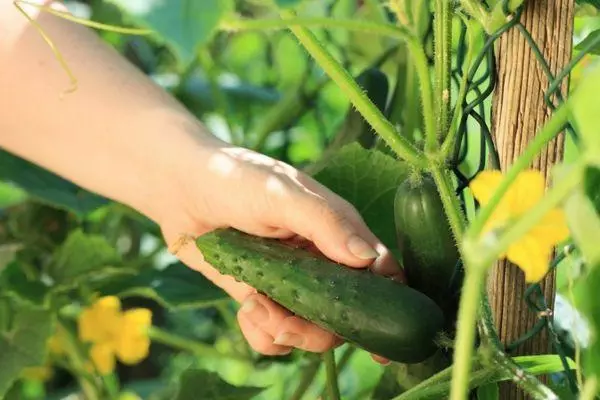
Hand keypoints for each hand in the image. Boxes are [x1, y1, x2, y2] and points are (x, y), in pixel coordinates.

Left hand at [158, 135, 403, 361]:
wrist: (180, 188)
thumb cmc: (235, 178)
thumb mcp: (281, 193)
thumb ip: (325, 222)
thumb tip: (368, 260)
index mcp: (339, 231)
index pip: (379, 272)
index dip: (389, 306)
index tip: (383, 343)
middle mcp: (322, 261)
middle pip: (346, 315)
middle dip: (317, 329)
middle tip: (281, 321)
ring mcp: (293, 282)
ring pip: (312, 330)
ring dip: (286, 331)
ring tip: (253, 307)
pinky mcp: (263, 296)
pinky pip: (275, 334)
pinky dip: (262, 333)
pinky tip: (245, 308)